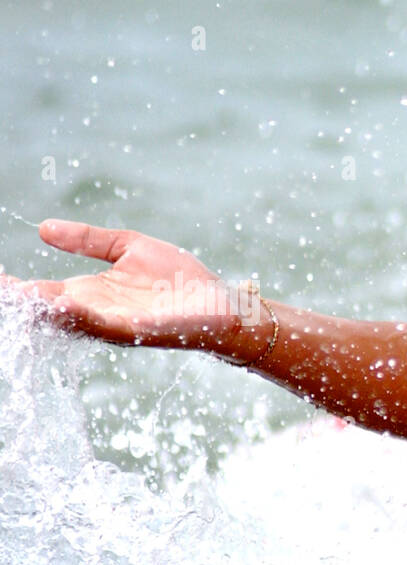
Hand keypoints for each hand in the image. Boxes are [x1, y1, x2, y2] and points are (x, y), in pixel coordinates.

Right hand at [1, 219, 267, 361]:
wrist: (221, 304)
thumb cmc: (180, 280)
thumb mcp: (128, 248)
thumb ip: (88, 240)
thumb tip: (43, 229)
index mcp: (89, 294)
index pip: (39, 293)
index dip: (13, 288)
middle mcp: (95, 314)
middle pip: (44, 311)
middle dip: (18, 303)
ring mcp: (114, 324)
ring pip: (67, 320)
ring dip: (39, 309)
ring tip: (14, 294)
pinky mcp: (138, 329)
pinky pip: (104, 324)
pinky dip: (82, 315)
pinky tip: (63, 302)